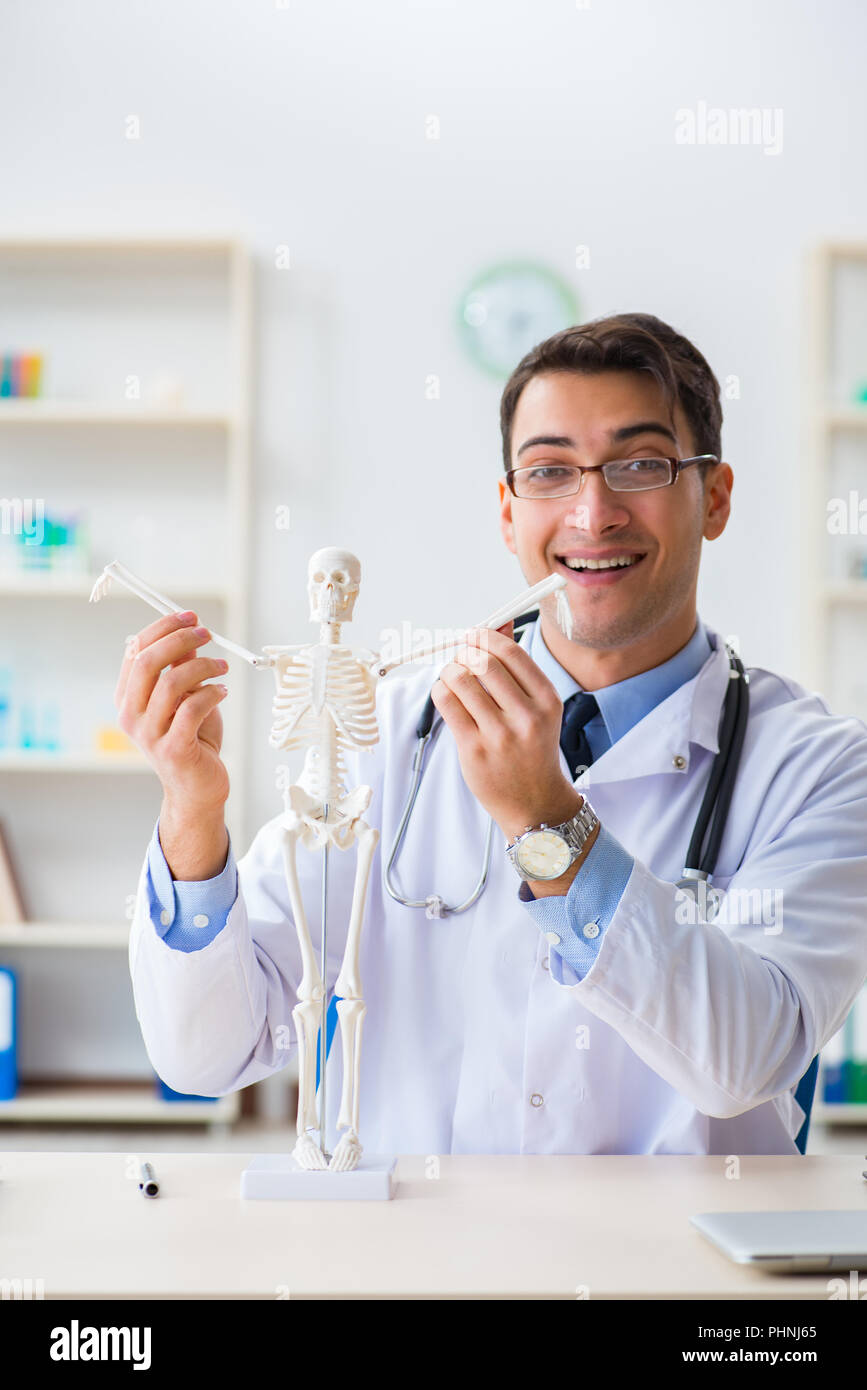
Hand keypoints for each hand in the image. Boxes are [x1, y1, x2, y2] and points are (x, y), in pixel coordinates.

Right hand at [114, 610, 230, 813]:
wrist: (197, 789)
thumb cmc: (192, 740)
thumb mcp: (186, 698)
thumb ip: (182, 669)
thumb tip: (190, 633)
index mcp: (127, 698)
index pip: (135, 651)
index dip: (162, 628)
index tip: (190, 617)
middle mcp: (130, 715)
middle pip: (147, 661)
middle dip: (179, 639)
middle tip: (206, 633)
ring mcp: (149, 735)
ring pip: (171, 682)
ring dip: (202, 666)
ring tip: (223, 667)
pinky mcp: (172, 750)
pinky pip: (191, 709)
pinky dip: (211, 693)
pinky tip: (223, 692)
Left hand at [430, 622, 580, 841]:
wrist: (534, 802)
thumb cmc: (532, 747)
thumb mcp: (537, 707)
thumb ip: (518, 665)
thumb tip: (500, 621)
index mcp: (547, 701)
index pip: (510, 653)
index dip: (486, 637)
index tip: (475, 636)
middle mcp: (526, 717)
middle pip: (483, 662)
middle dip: (465, 653)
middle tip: (461, 657)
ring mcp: (500, 735)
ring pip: (460, 679)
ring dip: (450, 671)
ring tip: (453, 677)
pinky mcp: (474, 749)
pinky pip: (447, 703)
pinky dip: (441, 690)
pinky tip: (447, 695)